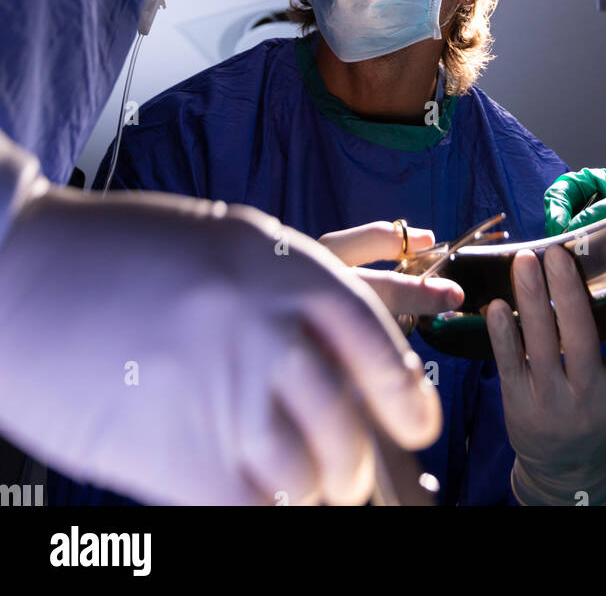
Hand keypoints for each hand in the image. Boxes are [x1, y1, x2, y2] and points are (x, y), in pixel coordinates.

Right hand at [0, 177, 443, 505]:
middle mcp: (266, 328)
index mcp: (284, 267)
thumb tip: (343, 356)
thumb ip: (289, 291)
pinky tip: (253, 503)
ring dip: (310, 496)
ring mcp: (223, 392)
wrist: (23, 269)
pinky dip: (265, 515)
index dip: (404, 393)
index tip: (416, 423)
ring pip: (308, 477)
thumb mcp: (225, 241)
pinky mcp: (178, 456)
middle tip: (343, 476)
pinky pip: (255, 510)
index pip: (376, 343)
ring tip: (296, 492)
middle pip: (347, 426)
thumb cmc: (124, 251)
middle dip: (353, 465)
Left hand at [487, 247, 605, 505]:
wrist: (571, 469)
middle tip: (557, 252)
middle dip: (568, 292)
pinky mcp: (520, 406)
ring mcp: (554, 403)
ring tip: (525, 261)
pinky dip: (502, 334)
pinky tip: (496, 305)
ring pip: (542, 345)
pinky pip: (509, 365)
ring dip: (531, 300)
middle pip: (582, 338)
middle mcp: (594, 397)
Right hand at [544, 167, 605, 301]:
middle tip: (562, 252)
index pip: (561, 190)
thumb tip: (573, 230)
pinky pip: (587, 260)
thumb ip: (603, 212)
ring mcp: (600, 232)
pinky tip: (585, 281)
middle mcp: (594, 207)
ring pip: (572, 242)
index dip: (556, 207)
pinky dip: (584, 269)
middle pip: (562, 218)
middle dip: (560, 234)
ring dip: (570, 255)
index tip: (560, 227)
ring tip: (573, 270)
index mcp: (596, 184)